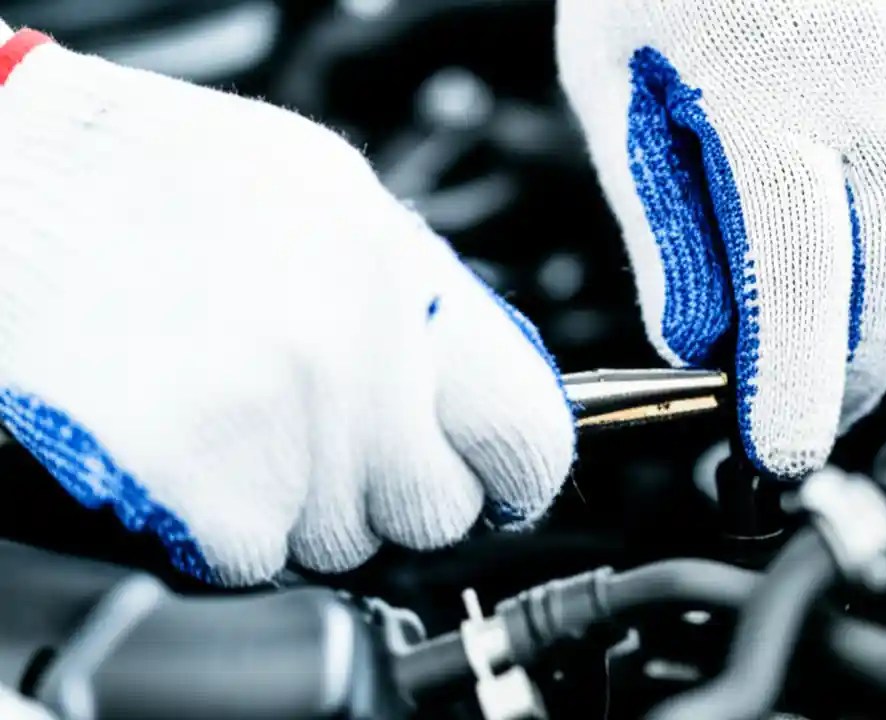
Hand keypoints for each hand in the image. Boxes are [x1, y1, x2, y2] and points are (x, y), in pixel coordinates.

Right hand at [0, 26, 573, 585]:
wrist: (24, 185)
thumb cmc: (172, 179)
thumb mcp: (337, 199)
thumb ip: (427, 302)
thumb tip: (486, 389)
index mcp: (397, 272)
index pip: (525, 431)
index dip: (518, 472)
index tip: (500, 481)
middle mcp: (347, 353)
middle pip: (435, 511)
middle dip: (401, 493)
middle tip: (346, 440)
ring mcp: (271, 424)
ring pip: (343, 541)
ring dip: (309, 504)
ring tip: (254, 417)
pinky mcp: (193, 485)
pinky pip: (257, 561)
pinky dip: (232, 527)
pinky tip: (204, 447)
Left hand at [558, 0, 885, 476]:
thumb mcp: (617, 88)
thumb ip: (662, 218)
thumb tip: (695, 333)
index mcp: (771, 100)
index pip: (799, 283)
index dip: (795, 386)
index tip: (783, 450)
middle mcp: (877, 89)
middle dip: (862, 367)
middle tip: (814, 409)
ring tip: (838, 341)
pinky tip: (881, 254)